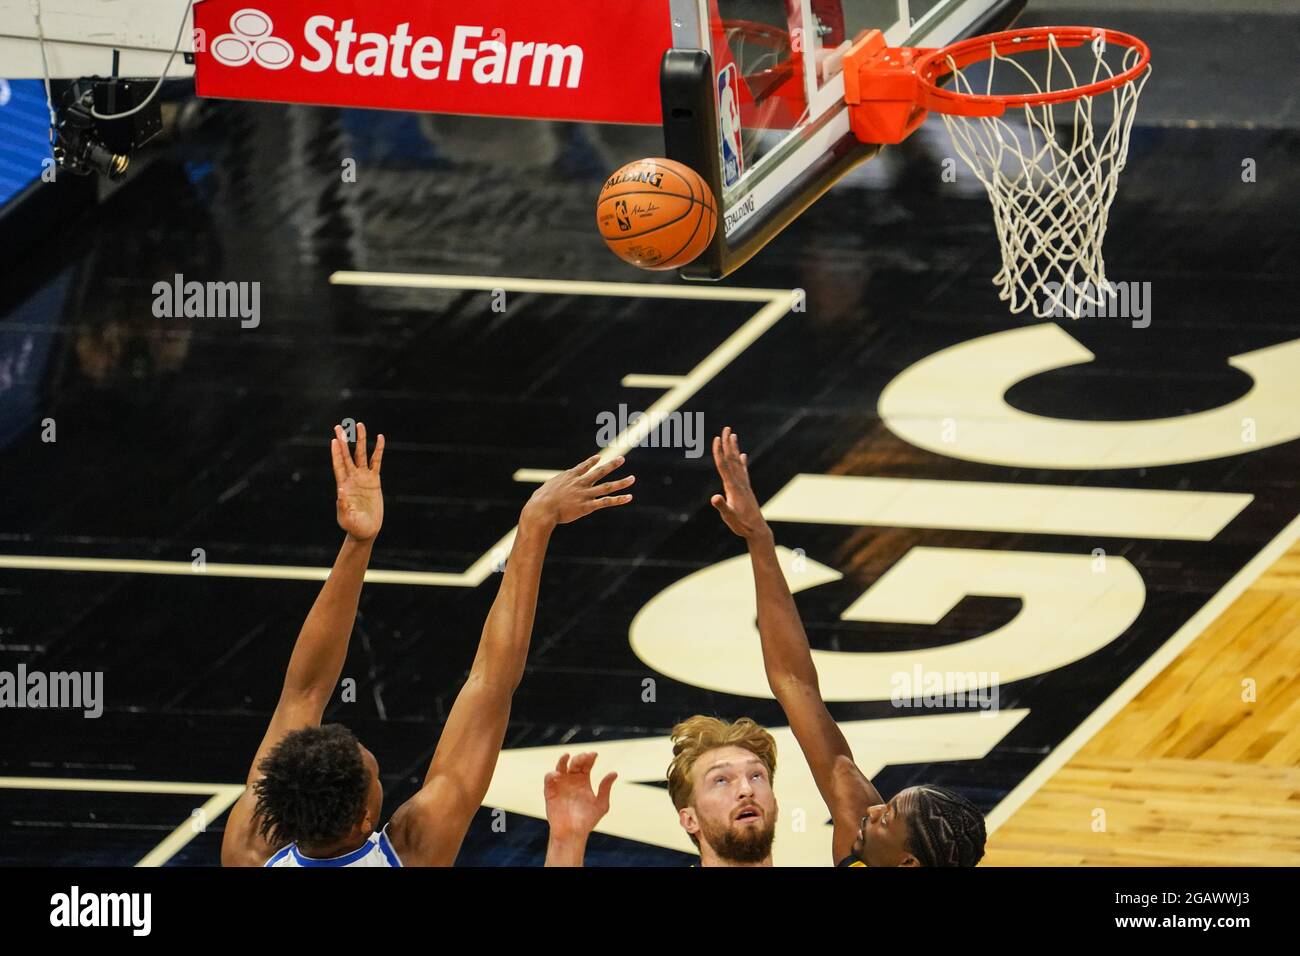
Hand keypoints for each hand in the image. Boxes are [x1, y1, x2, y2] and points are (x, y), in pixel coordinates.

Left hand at [331, 422, 384, 541]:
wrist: (366, 530)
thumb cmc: (354, 526)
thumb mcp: (346, 518)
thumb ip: (342, 505)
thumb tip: (340, 490)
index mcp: (343, 485)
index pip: (339, 465)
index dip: (336, 453)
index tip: (334, 440)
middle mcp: (352, 478)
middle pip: (347, 455)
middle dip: (344, 441)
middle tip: (339, 426)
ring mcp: (363, 478)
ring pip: (362, 455)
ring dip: (361, 440)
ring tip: (360, 425)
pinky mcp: (374, 480)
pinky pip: (377, 462)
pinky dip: (378, 450)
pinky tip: (380, 438)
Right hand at [522, 454, 633, 529]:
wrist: (543, 509)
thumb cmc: (539, 501)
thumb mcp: (545, 489)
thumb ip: (552, 488)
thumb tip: (549, 489)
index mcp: (570, 476)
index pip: (584, 467)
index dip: (592, 462)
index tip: (599, 457)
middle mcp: (580, 483)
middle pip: (599, 472)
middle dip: (612, 465)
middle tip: (622, 459)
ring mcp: (585, 494)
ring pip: (607, 486)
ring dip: (621, 482)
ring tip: (632, 478)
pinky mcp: (587, 506)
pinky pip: (606, 502)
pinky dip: (618, 499)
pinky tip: (629, 497)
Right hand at [544, 752, 615, 839]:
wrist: (572, 834)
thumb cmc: (587, 821)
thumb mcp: (601, 805)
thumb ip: (605, 789)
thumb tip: (614, 772)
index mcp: (584, 781)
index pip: (587, 765)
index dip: (590, 758)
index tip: (594, 754)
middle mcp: (572, 780)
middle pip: (574, 763)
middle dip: (579, 758)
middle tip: (584, 757)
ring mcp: (560, 784)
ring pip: (560, 767)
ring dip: (563, 760)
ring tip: (567, 756)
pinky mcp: (550, 791)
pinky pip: (549, 779)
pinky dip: (551, 774)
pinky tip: (557, 774)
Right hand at [711, 426, 770, 541]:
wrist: (757, 530)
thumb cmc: (742, 525)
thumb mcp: (729, 518)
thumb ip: (723, 507)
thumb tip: (714, 498)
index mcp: (733, 487)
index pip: (724, 466)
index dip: (719, 452)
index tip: (716, 438)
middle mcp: (739, 483)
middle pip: (731, 459)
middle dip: (728, 443)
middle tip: (726, 428)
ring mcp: (744, 485)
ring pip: (737, 463)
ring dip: (734, 448)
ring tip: (733, 435)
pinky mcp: (747, 489)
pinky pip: (743, 471)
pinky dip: (742, 462)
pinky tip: (743, 455)